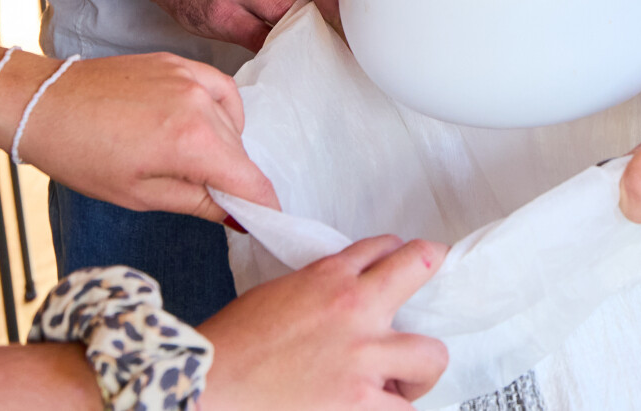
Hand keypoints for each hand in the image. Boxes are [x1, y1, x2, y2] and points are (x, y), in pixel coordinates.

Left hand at [14, 50, 283, 220]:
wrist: (43, 105)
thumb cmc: (80, 155)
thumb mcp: (140, 195)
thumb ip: (198, 202)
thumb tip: (237, 216)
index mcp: (193, 140)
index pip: (251, 180)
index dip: (264, 206)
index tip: (267, 223)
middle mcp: (201, 102)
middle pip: (241, 152)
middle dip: (234, 180)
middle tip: (212, 201)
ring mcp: (190, 76)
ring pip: (232, 121)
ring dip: (225, 146)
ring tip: (191, 163)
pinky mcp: (178, 62)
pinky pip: (218, 89)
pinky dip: (219, 110)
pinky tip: (199, 126)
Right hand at [200, 236, 449, 409]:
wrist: (209, 381)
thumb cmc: (232, 343)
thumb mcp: (277, 296)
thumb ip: (318, 293)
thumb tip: (339, 304)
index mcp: (327, 277)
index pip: (382, 247)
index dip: (395, 257)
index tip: (400, 267)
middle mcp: (353, 307)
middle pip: (420, 267)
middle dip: (427, 283)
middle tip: (422, 306)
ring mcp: (362, 357)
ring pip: (431, 354)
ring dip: (420, 369)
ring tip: (404, 382)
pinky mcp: (359, 402)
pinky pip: (403, 409)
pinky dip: (394, 409)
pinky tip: (379, 407)